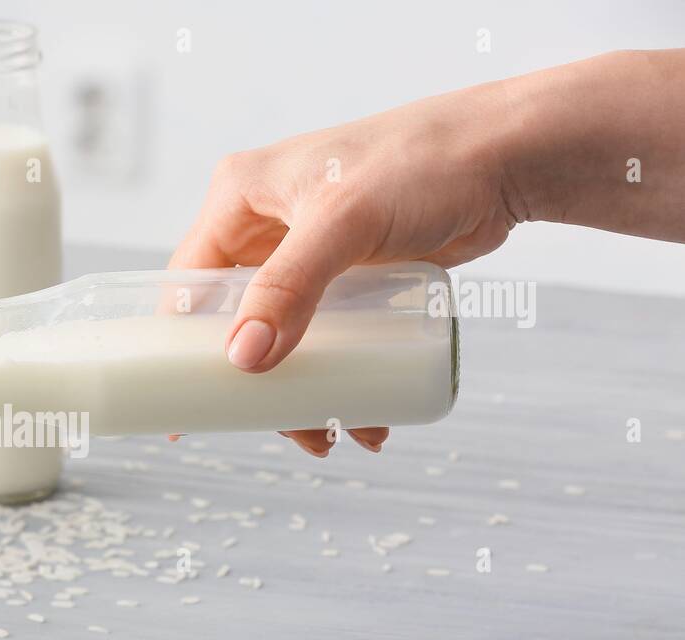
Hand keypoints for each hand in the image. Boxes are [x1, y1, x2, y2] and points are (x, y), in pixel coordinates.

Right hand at [169, 79, 522, 455]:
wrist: (509, 155)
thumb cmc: (422, 164)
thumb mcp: (344, 222)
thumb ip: (290, 285)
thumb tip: (243, 358)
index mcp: (239, 199)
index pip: (188, 283)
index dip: (180, 347)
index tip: (183, 408)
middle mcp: (265, 225)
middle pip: (236, 323)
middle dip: (256, 384)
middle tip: (282, 429)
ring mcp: (308, 252)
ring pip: (282, 337)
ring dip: (302, 390)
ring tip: (333, 434)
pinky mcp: (350, 274)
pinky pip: (326, 337)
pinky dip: (337, 376)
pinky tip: (363, 411)